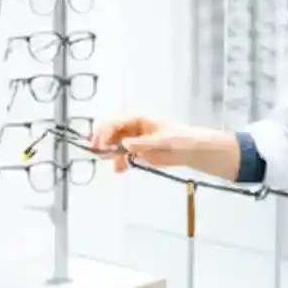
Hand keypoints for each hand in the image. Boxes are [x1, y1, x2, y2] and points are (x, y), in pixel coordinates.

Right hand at [92, 117, 239, 177]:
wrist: (189, 151)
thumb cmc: (178, 139)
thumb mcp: (161, 140)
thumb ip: (142, 143)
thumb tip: (124, 144)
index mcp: (137, 118)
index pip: (115, 122)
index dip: (105, 132)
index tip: (102, 146)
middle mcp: (131, 127)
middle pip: (110, 131)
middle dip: (102, 140)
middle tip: (98, 152)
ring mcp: (132, 139)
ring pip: (113, 144)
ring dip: (111, 154)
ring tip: (117, 166)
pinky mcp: (135, 151)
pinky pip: (121, 155)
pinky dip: (119, 162)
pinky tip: (121, 169)